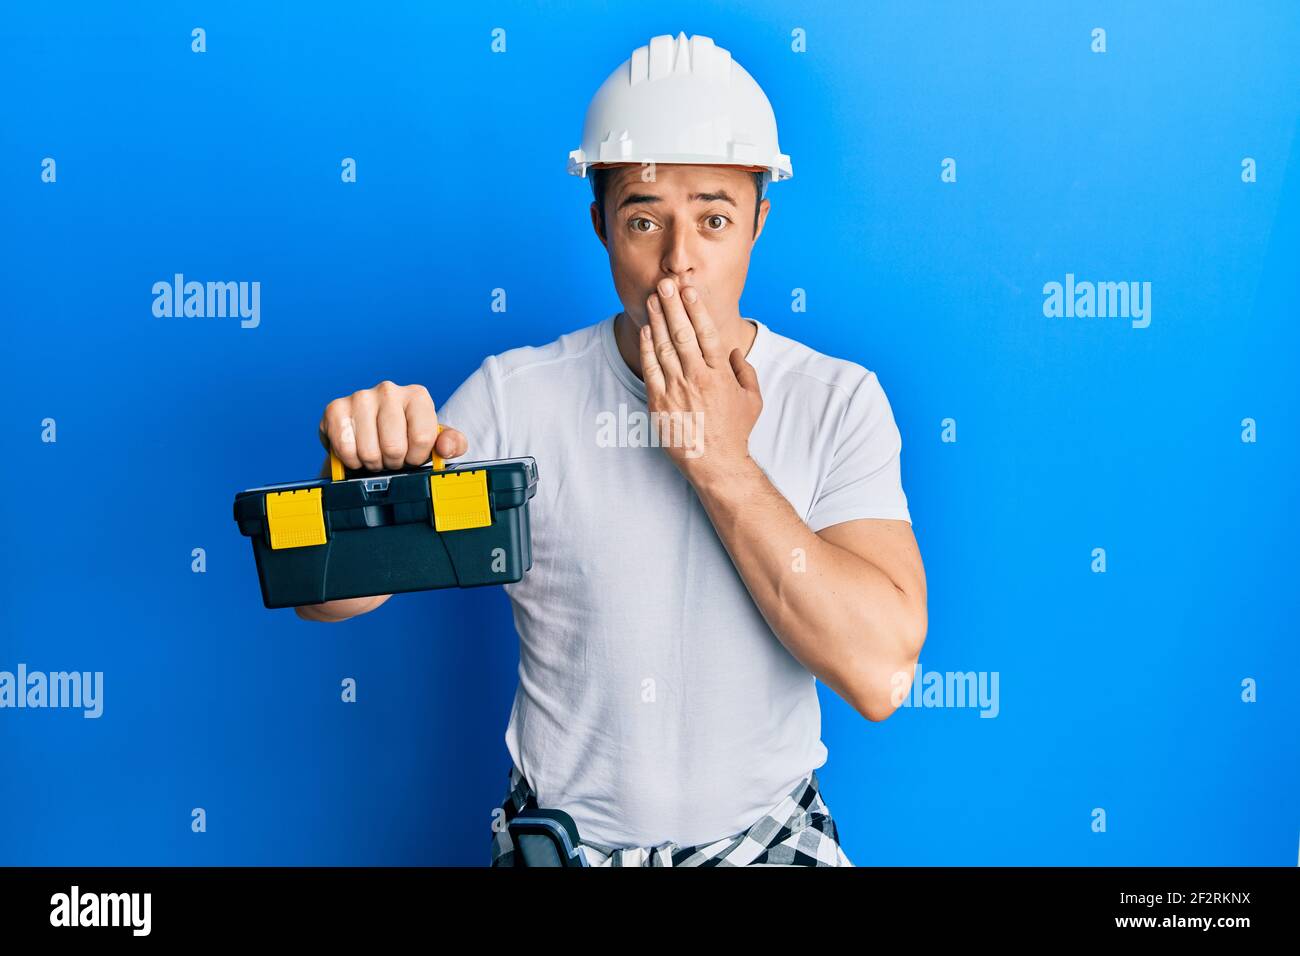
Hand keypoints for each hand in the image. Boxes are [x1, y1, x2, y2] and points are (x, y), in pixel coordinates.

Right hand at [318, 380, 467, 473]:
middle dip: (393, 462)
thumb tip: (446, 447)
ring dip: (372, 462)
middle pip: (394, 447)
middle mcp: (389, 390)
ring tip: (375, 454)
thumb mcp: (435, 442)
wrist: (372, 435)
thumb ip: (452, 444)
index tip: (412, 455)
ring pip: (369, 451)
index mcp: (417, 395)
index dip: (416, 457)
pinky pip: (345, 448)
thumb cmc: (407, 437)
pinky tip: (356, 451)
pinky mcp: (335, 408)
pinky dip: (351, 460)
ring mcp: (360, 397)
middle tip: (391, 457)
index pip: (422, 438)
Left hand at [639, 277, 762, 484]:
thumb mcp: (752, 399)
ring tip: (653, 299)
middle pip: (682, 333)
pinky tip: (645, 331)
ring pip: (664, 347)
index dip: (696, 309)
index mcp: (720, 374)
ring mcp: (676, 390)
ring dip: (657, 320)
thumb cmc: (735, 432)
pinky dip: (647, 348)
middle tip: (665, 284)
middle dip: (672, 306)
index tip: (688, 290)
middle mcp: (697, 378)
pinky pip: (651, 369)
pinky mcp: (659, 402)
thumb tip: (736, 352)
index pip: (706, 333)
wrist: (715, 463)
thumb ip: (746, 371)